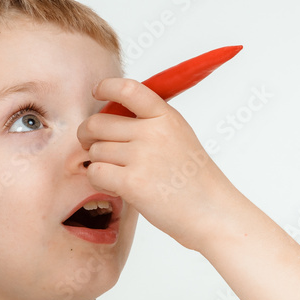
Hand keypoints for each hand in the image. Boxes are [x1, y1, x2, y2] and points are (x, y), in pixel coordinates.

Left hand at [77, 77, 240, 251]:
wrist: (212, 212)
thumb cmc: (193, 180)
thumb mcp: (179, 136)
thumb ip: (149, 123)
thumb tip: (106, 119)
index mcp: (165, 116)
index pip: (128, 89)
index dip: (106, 87)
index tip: (97, 92)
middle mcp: (153, 132)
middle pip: (97, 124)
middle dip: (88, 136)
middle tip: (93, 147)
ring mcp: (142, 156)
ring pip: (95, 151)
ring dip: (99, 164)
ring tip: (120, 175)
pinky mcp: (132, 182)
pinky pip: (95, 172)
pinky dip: (99, 181)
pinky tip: (116, 187)